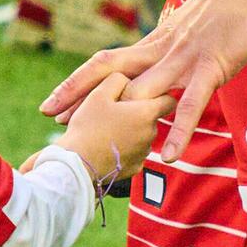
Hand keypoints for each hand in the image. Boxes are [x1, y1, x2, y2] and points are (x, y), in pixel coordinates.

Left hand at [43, 0, 246, 158]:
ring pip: (144, 92)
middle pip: (112, 78)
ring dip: (122, 120)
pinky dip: (179, 130)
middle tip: (55, 126)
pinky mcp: (211, 65)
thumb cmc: (228, 0)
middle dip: (82, 102)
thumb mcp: (192, 26)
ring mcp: (184, 58)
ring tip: (105, 149)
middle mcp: (161, 50)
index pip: (106, 64)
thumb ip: (176, 46)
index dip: (76, 84)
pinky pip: (191, 103)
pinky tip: (171, 155)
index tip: (52, 103)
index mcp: (155, 42)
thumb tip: (166, 59)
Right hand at [58, 71, 168, 186]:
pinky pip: (133, 152)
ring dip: (130, 131)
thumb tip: (126, 79)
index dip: (157, 94)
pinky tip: (106, 145)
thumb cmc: (88, 126)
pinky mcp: (135, 167)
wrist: (77, 164)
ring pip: (142, 135)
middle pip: (151, 118)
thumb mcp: (99, 94)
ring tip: (106, 129)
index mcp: (147, 113)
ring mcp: (144, 153)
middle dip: (138, 113)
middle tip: (115, 111)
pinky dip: (124, 148)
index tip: (144, 93)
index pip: (168, 100)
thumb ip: (118, 79)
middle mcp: (151, 134)